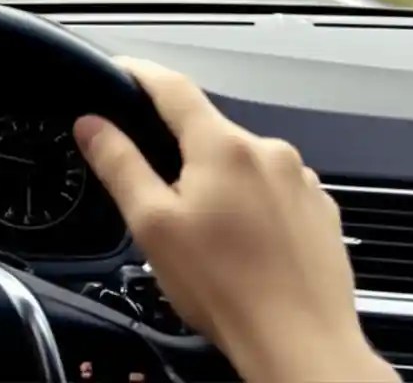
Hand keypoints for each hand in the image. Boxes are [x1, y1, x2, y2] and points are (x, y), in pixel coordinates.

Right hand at [74, 58, 397, 382]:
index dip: (140, 73)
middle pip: (208, 133)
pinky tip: (243, 248)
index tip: (122, 70)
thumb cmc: (227, 290)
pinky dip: (252, 208)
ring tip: (207, 241)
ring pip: (242, 166)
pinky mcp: (320, 210)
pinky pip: (274, 192)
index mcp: (223, 147)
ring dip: (219, 186)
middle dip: (180, 155)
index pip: (172, 87)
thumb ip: (119, 166)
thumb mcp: (153, 225)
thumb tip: (92, 126)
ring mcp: (301, 180)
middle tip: (161, 203)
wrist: (300, 343)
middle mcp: (269, 152)